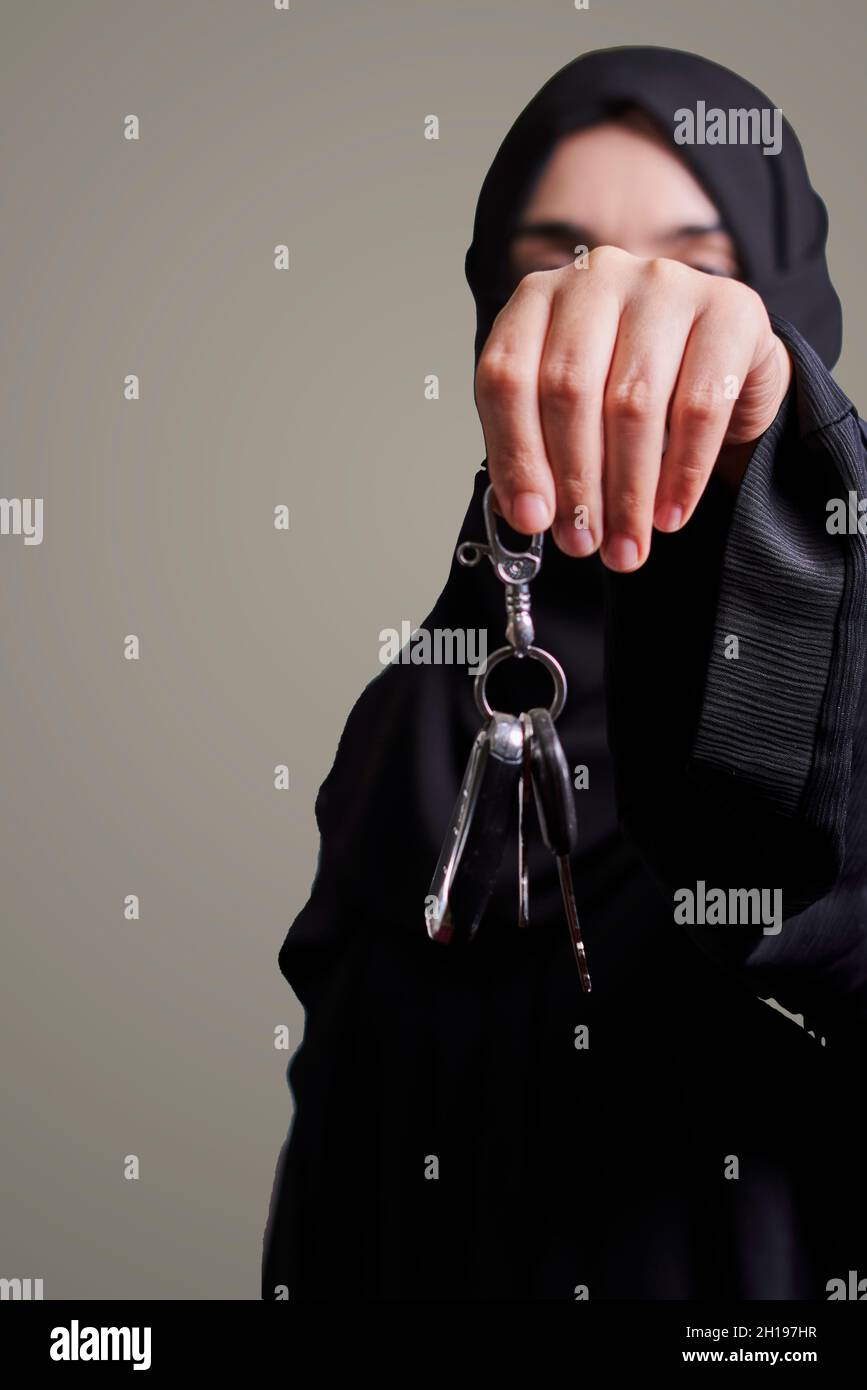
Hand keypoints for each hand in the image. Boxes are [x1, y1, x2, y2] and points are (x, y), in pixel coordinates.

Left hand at [474, 246, 792, 570]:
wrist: (721, 365)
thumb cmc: (628, 389)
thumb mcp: (568, 418)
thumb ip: (537, 454)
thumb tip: (529, 514)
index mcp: (538, 298)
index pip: (508, 376)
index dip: (515, 455)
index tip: (531, 519)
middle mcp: (598, 277)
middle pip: (569, 390)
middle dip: (575, 483)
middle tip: (582, 543)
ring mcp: (667, 284)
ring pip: (633, 403)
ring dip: (627, 491)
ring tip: (626, 544)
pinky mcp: (731, 308)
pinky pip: (700, 406)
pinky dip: (682, 474)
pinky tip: (669, 515)